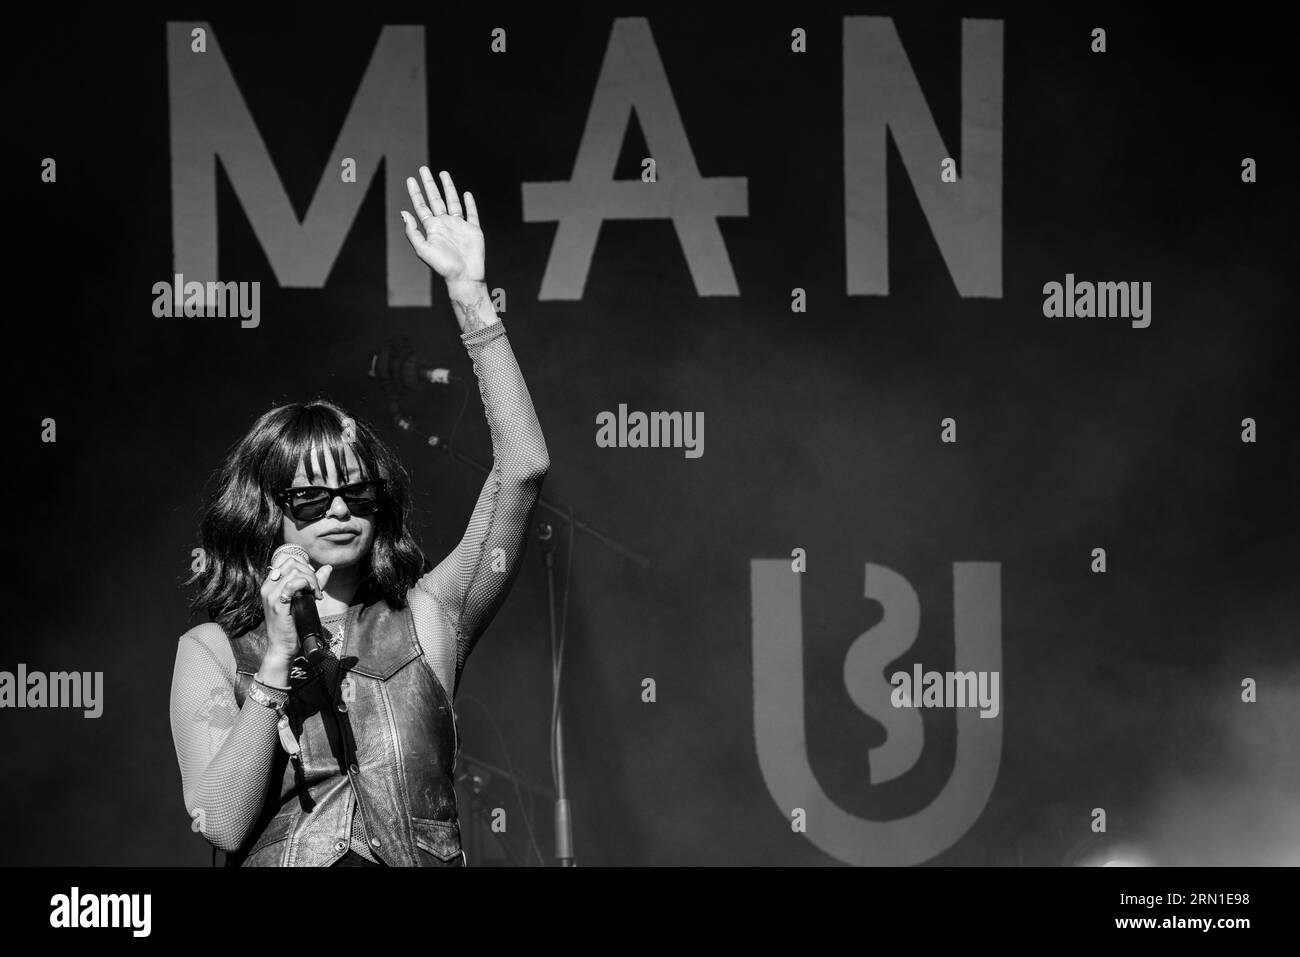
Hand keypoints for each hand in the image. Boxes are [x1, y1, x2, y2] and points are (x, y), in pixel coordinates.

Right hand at [259, 552, 332, 663]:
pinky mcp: (278, 604)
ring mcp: (270, 595)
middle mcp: (267, 586)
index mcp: (270, 583)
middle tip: (317, 589)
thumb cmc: (293, 624)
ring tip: (316, 594)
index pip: (288, 560)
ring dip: (312, 581)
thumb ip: (313, 582)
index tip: (313, 580)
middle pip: (293, 563)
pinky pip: (293, 584)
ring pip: (295, 572)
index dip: (305, 565)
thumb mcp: (303, 599)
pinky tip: (314, 596)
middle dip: (311, 573)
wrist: (283, 646)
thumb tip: (327, 567)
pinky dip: (307, 585)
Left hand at [401, 167, 484, 283]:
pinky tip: (466, 194)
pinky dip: (470, 203)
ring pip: (453, 201)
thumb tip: (404, 213)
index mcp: (432, 228)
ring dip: (448, 188)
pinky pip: (472, 214)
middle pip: (436, 199)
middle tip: (423, 169)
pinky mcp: (474, 230)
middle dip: (429, 184)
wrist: (464, 276)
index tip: (411, 179)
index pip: (421, 206)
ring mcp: (459, 226)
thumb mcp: (422, 249)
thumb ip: (412, 232)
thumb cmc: (443, 266)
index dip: (416, 192)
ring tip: (443, 173)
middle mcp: (445, 224)